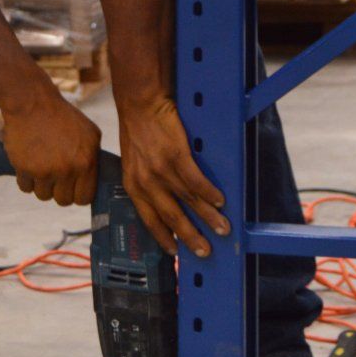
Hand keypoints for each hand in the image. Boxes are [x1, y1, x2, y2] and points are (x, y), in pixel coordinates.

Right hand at [1, 91, 102, 206]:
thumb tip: (96, 180)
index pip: (84, 198)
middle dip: (59, 191)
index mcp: (86, 162)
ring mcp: (45, 170)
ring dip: (42, 186)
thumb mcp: (91, 133)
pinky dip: (26, 179)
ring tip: (41, 167)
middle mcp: (67, 169)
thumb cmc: (63, 116)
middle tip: (55, 178)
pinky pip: (25, 187)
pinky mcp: (25, 169)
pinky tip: (29, 164)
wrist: (32, 103)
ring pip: (43, 196)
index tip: (72, 188)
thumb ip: (95, 158)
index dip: (78, 195)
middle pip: (63, 201)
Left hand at [116, 97, 229, 257]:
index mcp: (134, 186)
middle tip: (205, 251)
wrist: (140, 103)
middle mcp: (146, 182)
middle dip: (190, 236)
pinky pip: (196, 181)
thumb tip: (163, 199)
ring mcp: (161, 170)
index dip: (163, 237)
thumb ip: (145, 182)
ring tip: (222, 229)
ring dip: (207, 217)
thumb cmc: (139, 130)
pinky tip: (220, 201)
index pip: (149, 220)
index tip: (174, 253)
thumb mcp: (134, 162)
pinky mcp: (176, 156)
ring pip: (188, 201)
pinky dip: (209, 193)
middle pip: (171, 217)